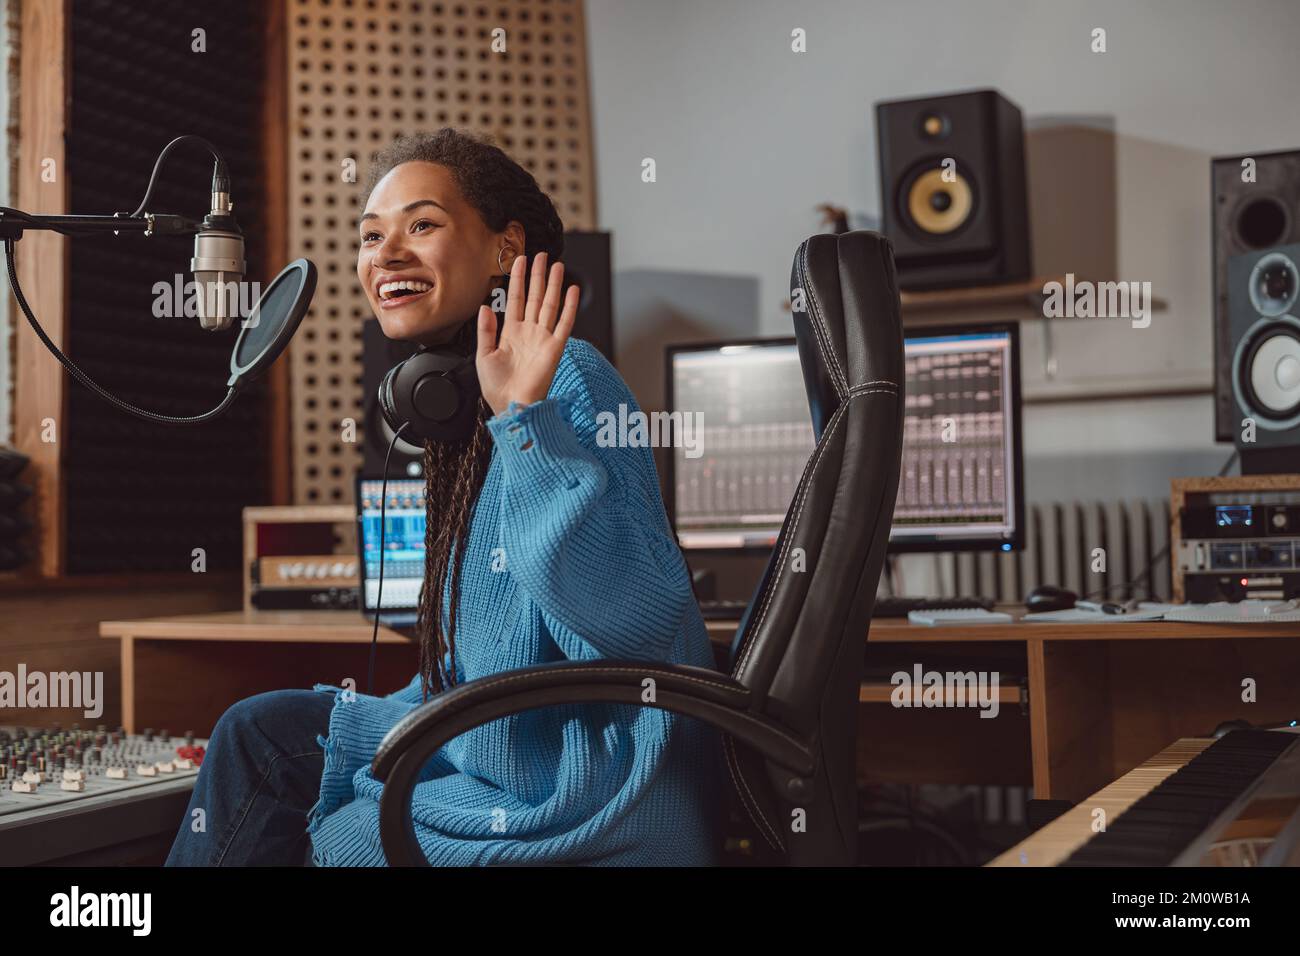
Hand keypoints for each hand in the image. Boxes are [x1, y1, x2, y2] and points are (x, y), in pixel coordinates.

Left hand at [476, 251, 579, 417]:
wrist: (509, 406)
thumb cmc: (496, 387)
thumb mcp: (483, 355)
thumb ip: (486, 330)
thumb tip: (486, 306)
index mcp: (511, 332)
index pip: (517, 298)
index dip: (518, 279)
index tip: (519, 260)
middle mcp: (529, 332)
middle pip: (536, 297)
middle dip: (538, 275)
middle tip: (542, 255)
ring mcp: (543, 338)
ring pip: (550, 305)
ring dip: (554, 285)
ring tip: (557, 265)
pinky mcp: (554, 349)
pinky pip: (564, 324)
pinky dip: (569, 307)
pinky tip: (572, 291)